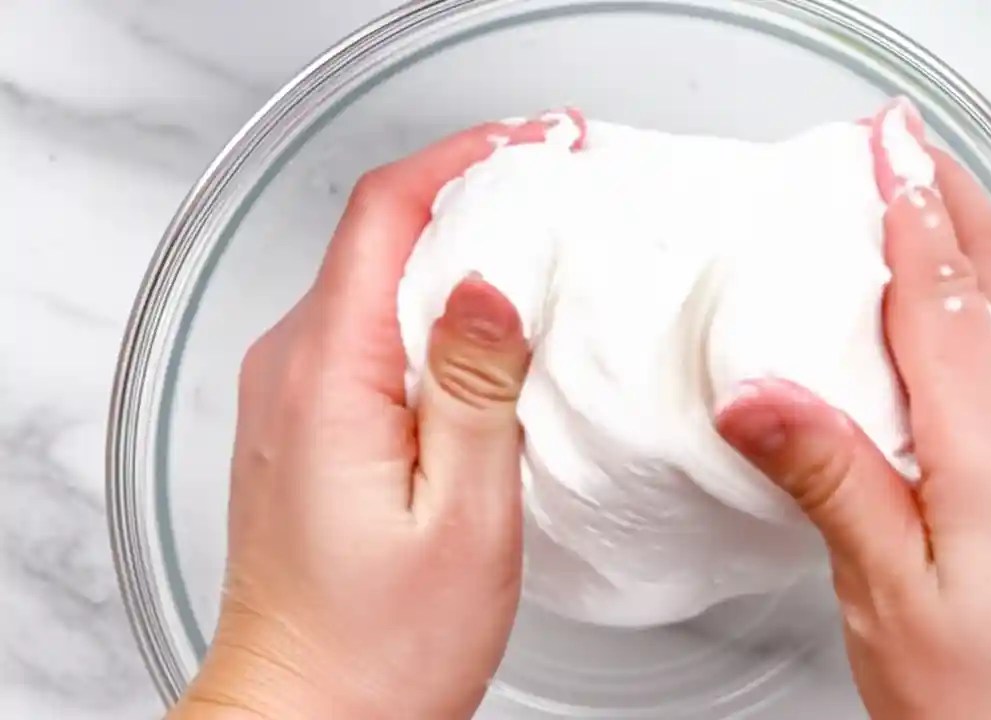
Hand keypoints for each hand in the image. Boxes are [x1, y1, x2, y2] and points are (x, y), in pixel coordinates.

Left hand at [170, 113, 584, 719]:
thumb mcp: (461, 518)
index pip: (384, 213)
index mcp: (327, 377)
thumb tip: (491, 285)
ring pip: (374, 281)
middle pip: (378, 235)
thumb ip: (473, 391)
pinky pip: (365, 331)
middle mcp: (291, 372)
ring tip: (540, 250)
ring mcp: (291, 396)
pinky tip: (486, 332)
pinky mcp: (305, 423)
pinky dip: (429, 307)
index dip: (464, 160)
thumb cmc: (377, 649)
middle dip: (471, 196)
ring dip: (455, 252)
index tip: (538, 146)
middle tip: (559, 189)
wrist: (303, 717)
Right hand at [715, 100, 990, 719]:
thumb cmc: (988, 705)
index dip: (908, 214)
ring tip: (928, 206)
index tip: (882, 150)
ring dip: (978, 246)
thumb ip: (830, 477)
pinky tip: (974, 307)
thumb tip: (757, 392)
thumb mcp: (886, 594)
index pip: (944, 299)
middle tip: (902, 151)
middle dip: (950, 204)